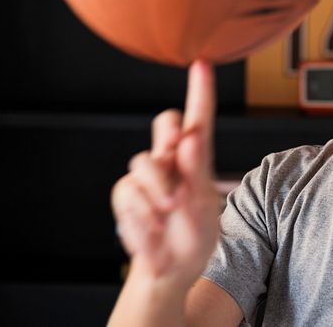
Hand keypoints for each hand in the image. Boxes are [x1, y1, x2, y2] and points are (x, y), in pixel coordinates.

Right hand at [111, 60, 219, 286]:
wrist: (170, 271)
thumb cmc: (193, 236)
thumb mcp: (204, 206)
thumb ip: (196, 171)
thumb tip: (190, 138)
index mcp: (198, 159)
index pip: (199, 118)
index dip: (200, 90)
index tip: (202, 62)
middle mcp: (172, 160)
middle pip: (167, 123)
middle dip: (170, 135)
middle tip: (178, 152)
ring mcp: (148, 176)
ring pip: (145, 161)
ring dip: (159, 189)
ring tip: (168, 213)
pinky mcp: (128, 194)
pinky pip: (128, 192)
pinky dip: (142, 214)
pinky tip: (152, 230)